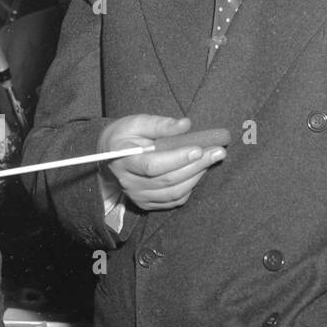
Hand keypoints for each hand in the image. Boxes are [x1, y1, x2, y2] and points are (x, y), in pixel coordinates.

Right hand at [97, 115, 225, 211]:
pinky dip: (190, 187)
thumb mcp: (137, 122)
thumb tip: (185, 124)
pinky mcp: (146, 204)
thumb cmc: (124, 136)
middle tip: (218, 151)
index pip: (152, 165)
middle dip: (196, 166)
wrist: (108, 156)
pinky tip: (198, 172)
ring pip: (174, 192)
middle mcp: (129, 182)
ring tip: (211, 159)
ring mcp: (137, 196)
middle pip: (167, 180)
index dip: (177, 159)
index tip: (198, 149)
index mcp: (124, 160)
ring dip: (197, 176)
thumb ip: (160, 124)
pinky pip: (174, 200)